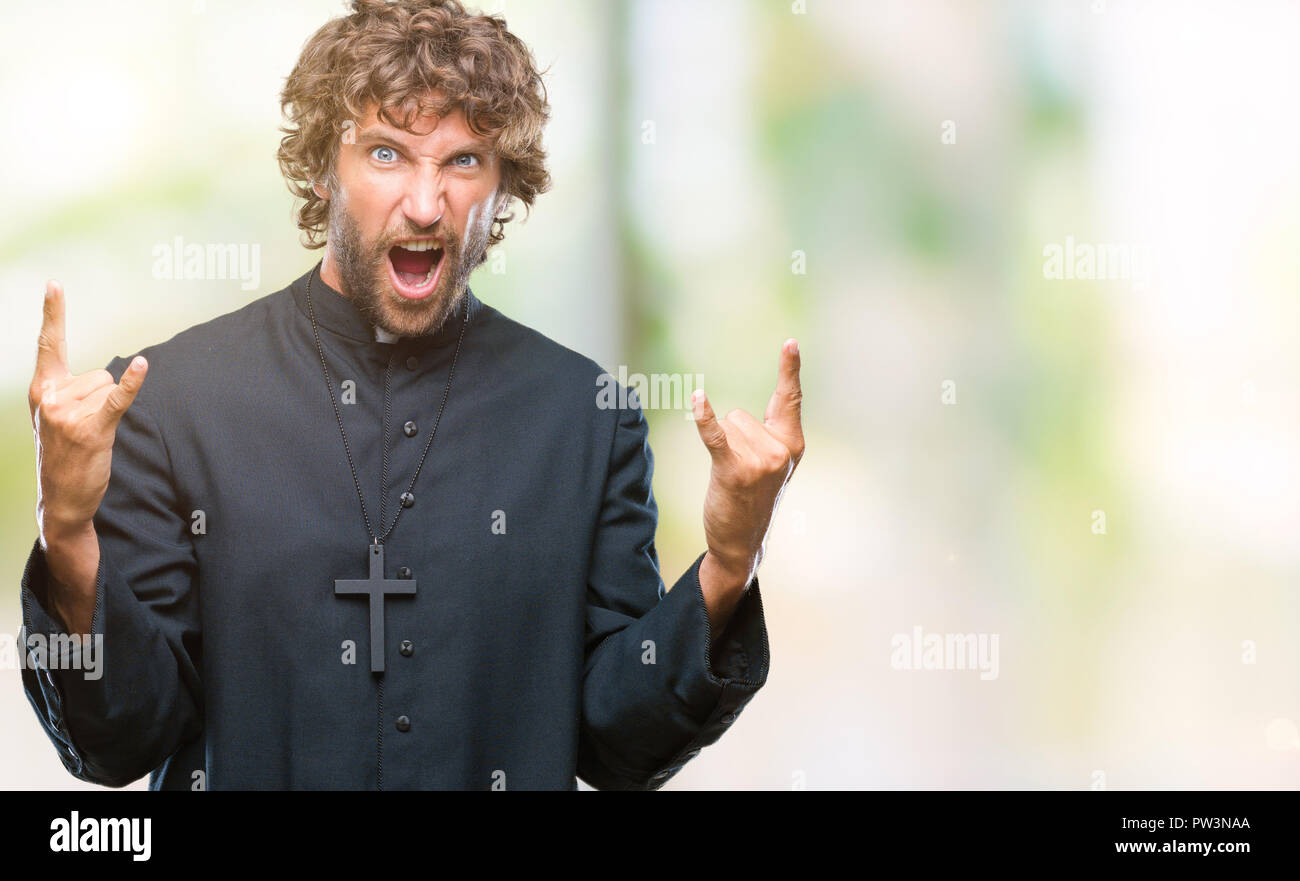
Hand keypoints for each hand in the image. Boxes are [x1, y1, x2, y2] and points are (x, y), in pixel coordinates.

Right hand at [29, 280, 147, 543]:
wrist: (61, 498)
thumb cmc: (63, 453)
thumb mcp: (54, 416)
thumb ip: (67, 389)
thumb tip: (104, 375)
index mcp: (42, 389)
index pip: (48, 344)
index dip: (52, 313)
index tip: (54, 284)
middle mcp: (51, 397)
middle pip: (99, 372)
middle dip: (100, 397)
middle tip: (84, 426)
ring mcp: (69, 413)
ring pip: (110, 387)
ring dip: (107, 409)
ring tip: (90, 435)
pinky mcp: (93, 428)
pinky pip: (118, 398)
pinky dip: (132, 384)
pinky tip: (143, 366)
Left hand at [692, 338, 804, 588]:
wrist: (743, 542)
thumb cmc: (753, 499)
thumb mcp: (771, 464)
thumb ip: (768, 435)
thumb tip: (730, 415)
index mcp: (793, 444)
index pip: (790, 399)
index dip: (789, 369)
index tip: (789, 342)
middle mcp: (780, 449)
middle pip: (739, 415)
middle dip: (733, 440)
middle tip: (741, 474)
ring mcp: (760, 460)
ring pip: (726, 427)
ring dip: (722, 450)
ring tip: (732, 478)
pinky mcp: (733, 469)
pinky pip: (715, 434)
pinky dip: (704, 417)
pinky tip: (697, 398)